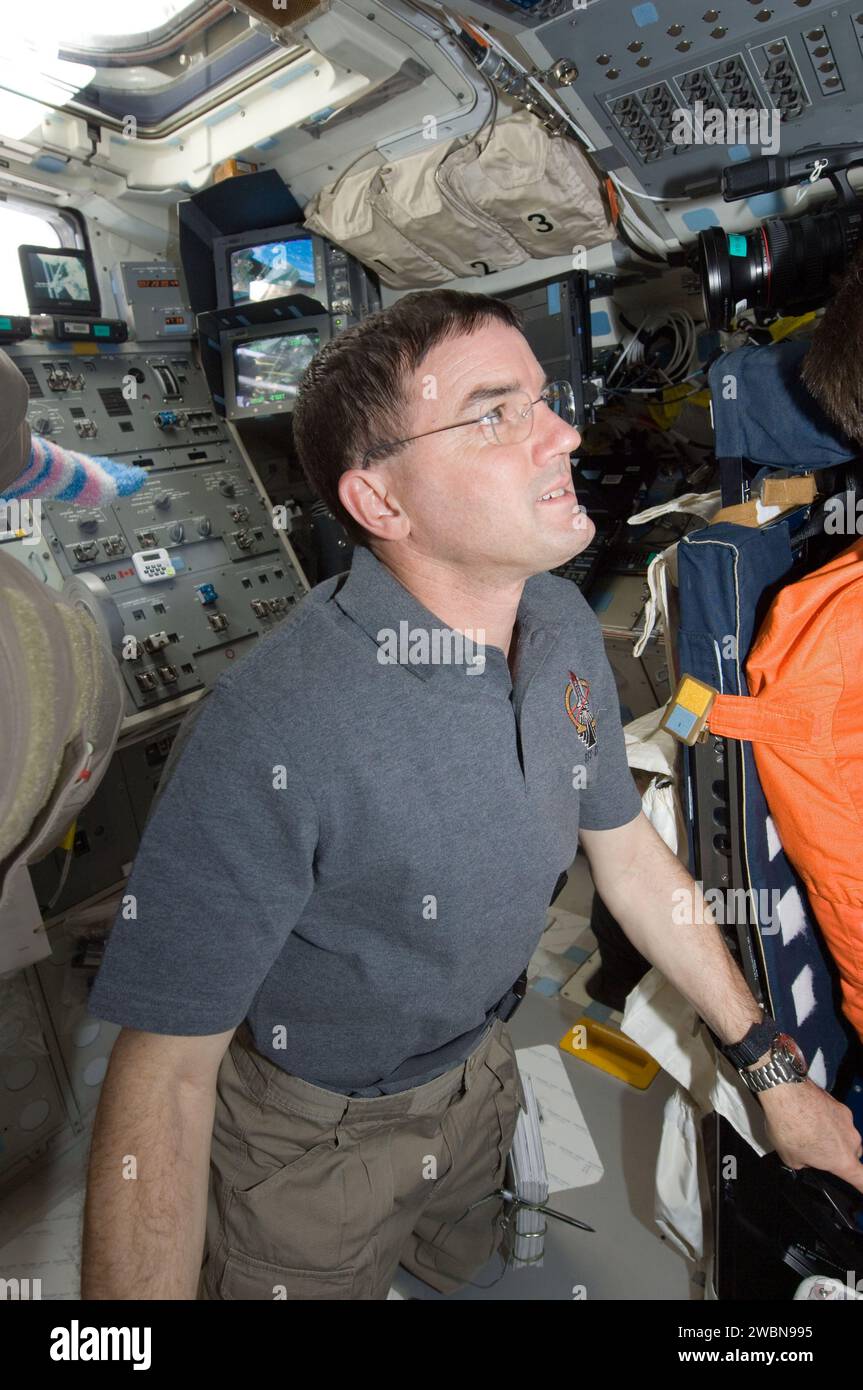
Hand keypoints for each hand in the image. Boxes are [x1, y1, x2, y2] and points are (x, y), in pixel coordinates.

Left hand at [758, 1077, 862, 1192]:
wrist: (786, 1093)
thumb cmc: (790, 1126)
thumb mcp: (791, 1159)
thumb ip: (804, 1164)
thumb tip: (805, 1158)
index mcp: (842, 1160)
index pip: (862, 1180)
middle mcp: (851, 1140)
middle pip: (853, 1154)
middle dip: (838, 1156)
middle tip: (816, 1152)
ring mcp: (846, 1120)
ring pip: (844, 1135)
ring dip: (831, 1136)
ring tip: (808, 1131)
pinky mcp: (838, 1104)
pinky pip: (836, 1118)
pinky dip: (826, 1120)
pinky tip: (807, 1117)